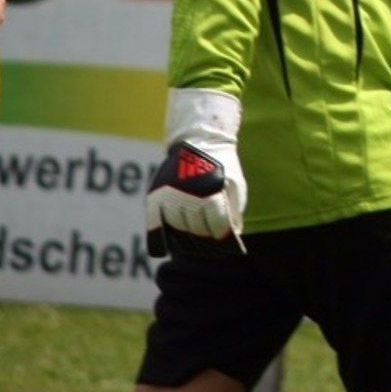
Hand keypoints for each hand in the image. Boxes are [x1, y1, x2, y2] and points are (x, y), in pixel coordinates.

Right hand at [145, 88, 246, 257]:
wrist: (200, 140)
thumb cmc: (223, 165)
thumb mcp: (236, 184)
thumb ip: (234, 210)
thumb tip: (231, 236)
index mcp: (212, 191)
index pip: (217, 227)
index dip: (224, 240)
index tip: (230, 248)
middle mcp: (189, 195)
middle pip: (198, 232)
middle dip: (208, 244)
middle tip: (214, 250)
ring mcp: (170, 197)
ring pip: (178, 232)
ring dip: (188, 245)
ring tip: (197, 248)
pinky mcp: (156, 198)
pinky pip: (154, 227)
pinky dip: (157, 242)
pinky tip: (163, 251)